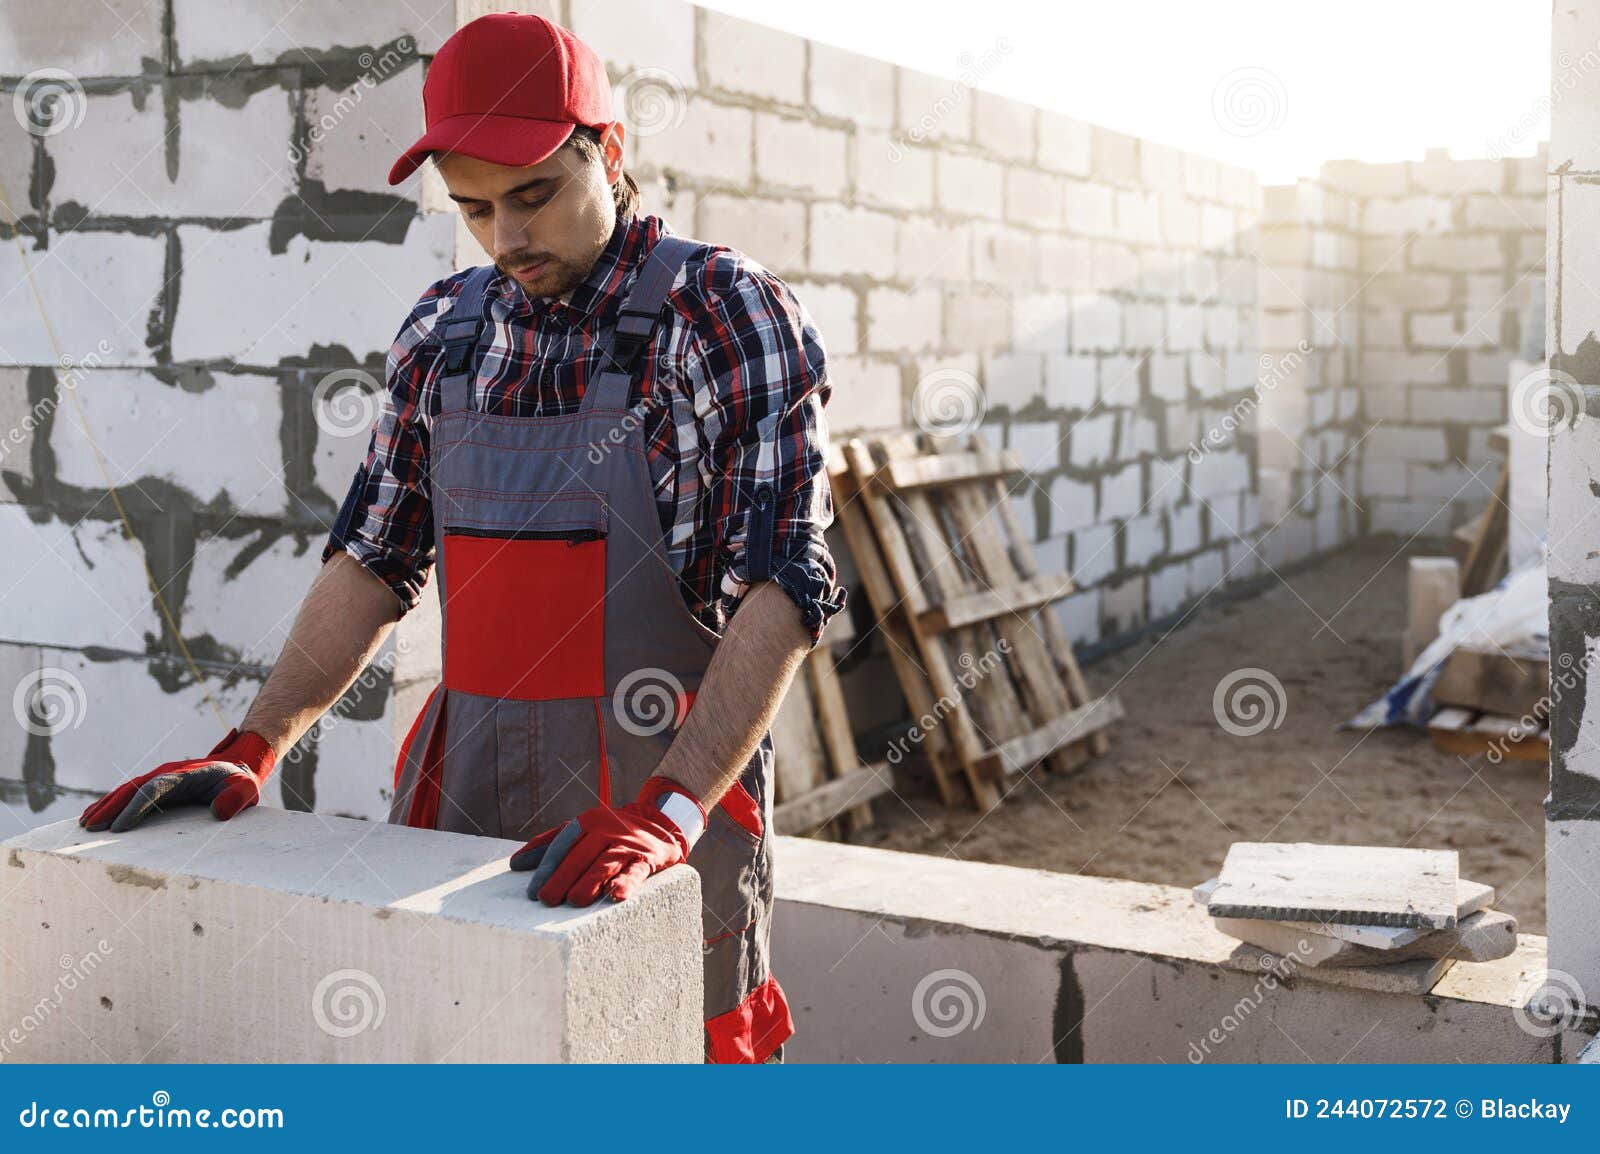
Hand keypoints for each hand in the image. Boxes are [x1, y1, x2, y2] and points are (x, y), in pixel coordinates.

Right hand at [78, 729, 276, 832]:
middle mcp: (167, 774)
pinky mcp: (158, 787)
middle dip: (111, 808)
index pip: (154, 789)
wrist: (239, 767)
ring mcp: (160, 778)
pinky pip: (131, 794)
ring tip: (85, 824)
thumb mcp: (246, 788)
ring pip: (127, 790)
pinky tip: (97, 815)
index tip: (120, 827)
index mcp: (185, 774)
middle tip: (90, 828)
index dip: (136, 807)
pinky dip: (113, 804)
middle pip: (133, 789)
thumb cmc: (240, 782)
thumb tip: (218, 812)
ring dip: (106, 806)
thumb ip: (236, 798)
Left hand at [508, 775, 705, 906]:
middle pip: (581, 856)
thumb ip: (550, 844)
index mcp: (588, 823)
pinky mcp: (646, 859)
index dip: (546, 867)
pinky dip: (626, 883)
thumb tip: (515, 864)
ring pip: (604, 864)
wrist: (662, 824)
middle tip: (547, 900)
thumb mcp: (583, 831)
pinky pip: (635, 872)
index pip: (563, 845)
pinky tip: (615, 895)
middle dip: (562, 878)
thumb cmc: (612, 833)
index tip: (533, 891)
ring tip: (575, 901)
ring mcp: (627, 845)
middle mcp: (607, 830)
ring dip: (589, 882)